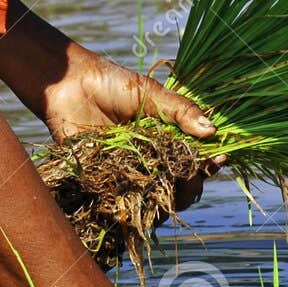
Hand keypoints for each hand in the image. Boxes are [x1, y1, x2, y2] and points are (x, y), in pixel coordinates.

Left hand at [38, 50, 225, 207]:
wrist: (69, 85)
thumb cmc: (112, 84)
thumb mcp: (151, 93)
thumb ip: (180, 111)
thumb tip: (212, 131)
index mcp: (168, 140)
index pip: (196, 160)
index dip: (209, 163)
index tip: (218, 158)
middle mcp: (152, 160)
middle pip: (180, 186)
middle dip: (190, 184)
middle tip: (190, 174)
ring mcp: (129, 173)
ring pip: (155, 199)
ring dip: (165, 199)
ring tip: (168, 190)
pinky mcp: (104, 180)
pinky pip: (123, 200)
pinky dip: (133, 203)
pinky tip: (138, 197)